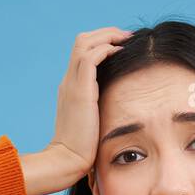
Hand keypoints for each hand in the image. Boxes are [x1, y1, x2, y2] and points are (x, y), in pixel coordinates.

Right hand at [49, 27, 132, 180]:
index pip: (82, 53)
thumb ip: (100, 111)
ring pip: (84, 43)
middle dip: (106, 33)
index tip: (123, 46)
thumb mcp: (92, 124)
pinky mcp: (80, 91)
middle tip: (127, 37)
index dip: (102, 43)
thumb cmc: (82, 149)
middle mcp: (69, 81)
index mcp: (71, 87)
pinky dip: (106, 49)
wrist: (67, 160)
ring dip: (108, 36)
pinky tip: (120, 52)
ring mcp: (72, 84)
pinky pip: (90, 57)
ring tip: (127, 39)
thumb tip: (118, 109)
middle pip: (82, 41)